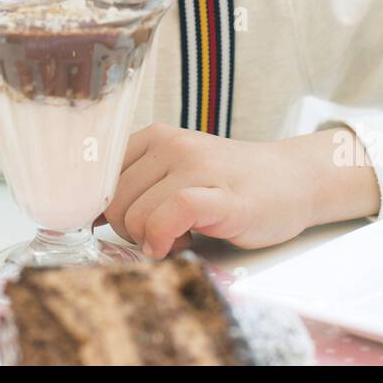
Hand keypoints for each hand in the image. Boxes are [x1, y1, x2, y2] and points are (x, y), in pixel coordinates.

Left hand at [92, 123, 316, 258]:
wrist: (293, 179)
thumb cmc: (231, 183)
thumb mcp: (177, 171)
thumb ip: (137, 185)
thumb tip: (89, 215)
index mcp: (156, 137)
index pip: (98, 177)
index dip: (100, 210)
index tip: (112, 228)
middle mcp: (173, 145)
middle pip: (114, 200)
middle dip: (128, 230)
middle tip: (160, 233)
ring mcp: (199, 168)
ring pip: (137, 211)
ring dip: (150, 239)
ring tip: (180, 236)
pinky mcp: (223, 197)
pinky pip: (172, 214)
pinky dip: (163, 237)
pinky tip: (177, 245)